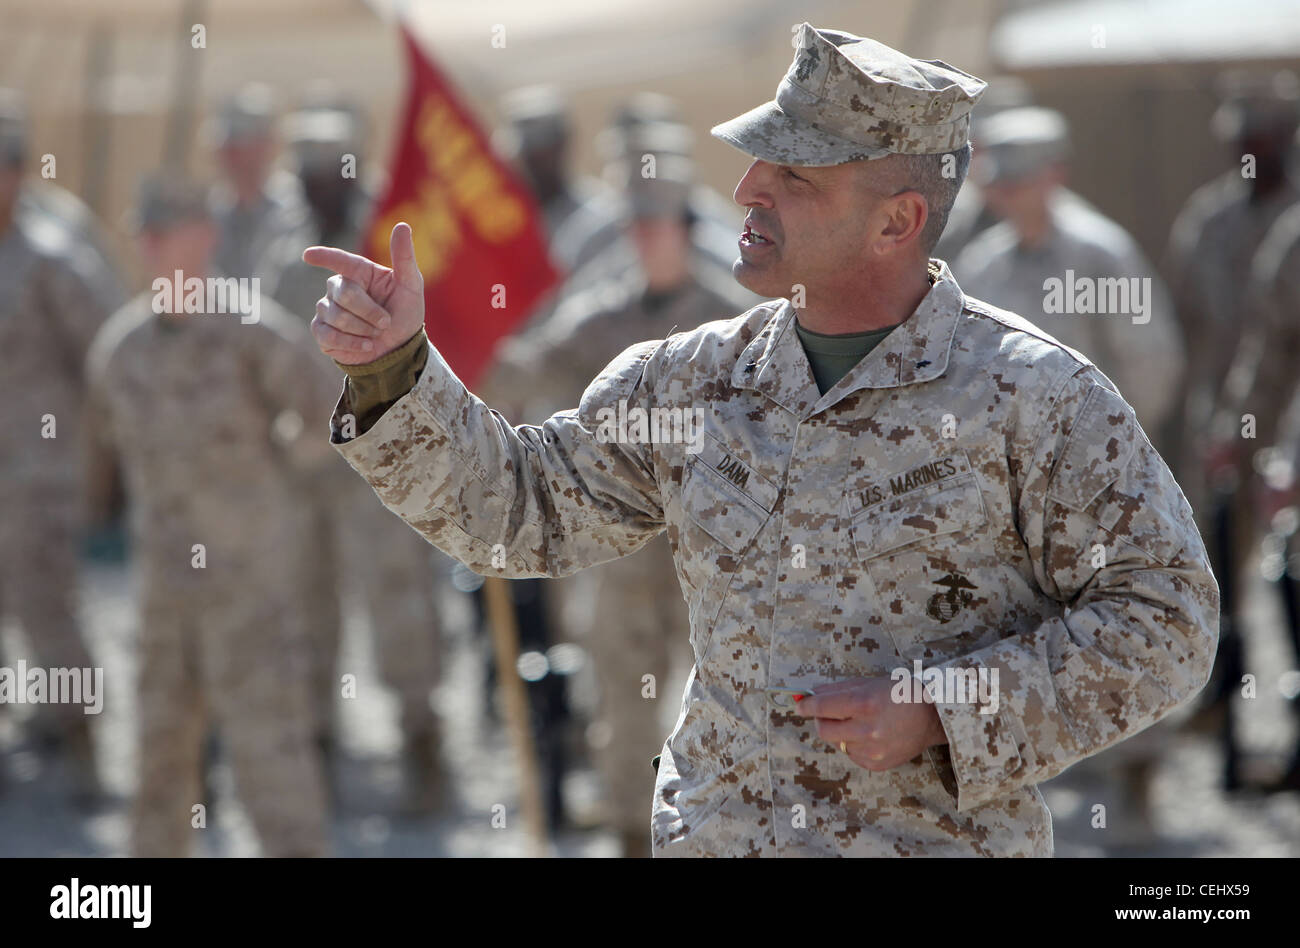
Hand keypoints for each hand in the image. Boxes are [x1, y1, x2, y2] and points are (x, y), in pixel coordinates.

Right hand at [301, 222, 425, 364]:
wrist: (399, 348)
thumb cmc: (404, 313)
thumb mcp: (411, 286)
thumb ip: (404, 257)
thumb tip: (401, 225)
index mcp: (359, 272)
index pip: (339, 261)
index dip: (324, 257)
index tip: (308, 255)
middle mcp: (338, 287)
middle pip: (345, 293)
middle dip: (370, 312)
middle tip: (386, 323)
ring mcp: (326, 309)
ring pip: (336, 316)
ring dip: (364, 330)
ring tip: (376, 334)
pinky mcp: (321, 331)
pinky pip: (328, 335)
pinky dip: (351, 344)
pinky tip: (366, 346)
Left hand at [795, 676, 945, 770]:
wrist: (932, 717)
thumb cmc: (899, 694)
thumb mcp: (868, 683)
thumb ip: (836, 689)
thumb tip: (808, 694)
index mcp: (865, 703)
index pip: (822, 707)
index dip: (806, 705)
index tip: (800, 704)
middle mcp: (868, 729)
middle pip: (824, 730)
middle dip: (821, 720)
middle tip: (829, 713)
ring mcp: (873, 750)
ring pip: (837, 743)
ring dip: (840, 732)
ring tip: (858, 722)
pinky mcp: (877, 764)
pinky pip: (852, 755)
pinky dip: (854, 744)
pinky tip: (870, 735)